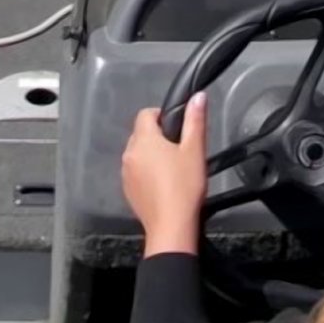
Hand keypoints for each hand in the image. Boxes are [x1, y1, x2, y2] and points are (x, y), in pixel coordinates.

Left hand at [123, 93, 208, 256]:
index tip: (178, 128)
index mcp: (144, 139)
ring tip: (173, 167)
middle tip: (180, 149)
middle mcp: (129, 153)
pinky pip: (135, 171)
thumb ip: (195, 121)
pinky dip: (146, 171)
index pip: (146, 114)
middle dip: (158, 136)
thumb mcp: (195, 151)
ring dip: (151, 154)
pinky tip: (163, 184)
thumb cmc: (184, 185)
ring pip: (137, 153)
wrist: (171, 226)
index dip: (162, 116)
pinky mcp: (127, 190)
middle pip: (141, 133)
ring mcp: (125, 173)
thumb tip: (197, 96)